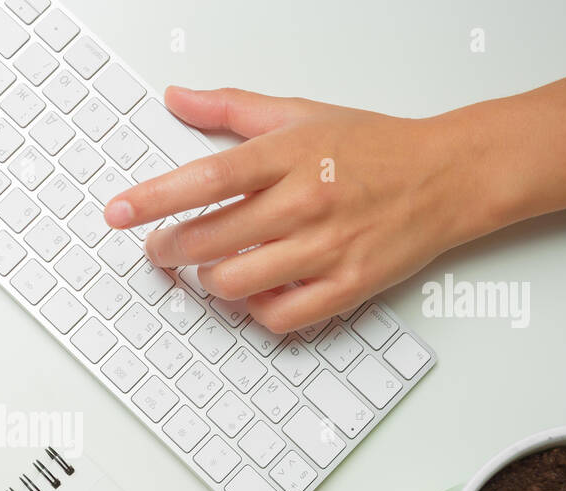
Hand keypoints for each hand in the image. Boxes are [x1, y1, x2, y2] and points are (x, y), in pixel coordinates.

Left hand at [104, 87, 482, 332]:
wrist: (447, 175)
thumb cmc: (373, 147)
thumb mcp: (300, 113)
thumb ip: (231, 108)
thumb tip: (178, 98)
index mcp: (289, 155)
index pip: (205, 177)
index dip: (153, 199)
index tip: (118, 212)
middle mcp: (304, 202)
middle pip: (211, 239)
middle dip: (170, 249)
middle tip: (161, 248)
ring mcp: (326, 248)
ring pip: (236, 283)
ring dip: (209, 281)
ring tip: (210, 269)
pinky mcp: (347, 286)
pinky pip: (280, 316)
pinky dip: (255, 311)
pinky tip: (253, 294)